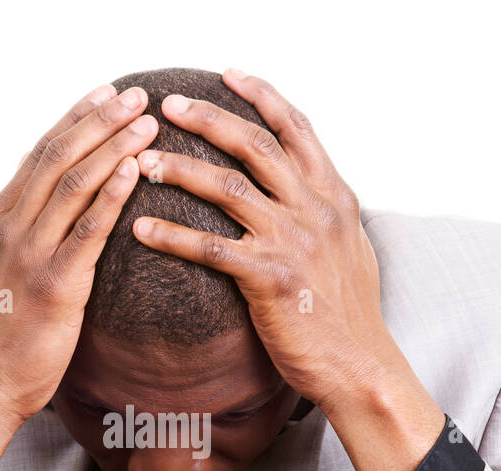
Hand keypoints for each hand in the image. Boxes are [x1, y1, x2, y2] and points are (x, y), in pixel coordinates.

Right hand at [0, 83, 156, 470]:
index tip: (106, 93)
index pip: (40, 153)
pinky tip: (135, 172)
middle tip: (137, 94)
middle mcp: (9, 227)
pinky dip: (112, 195)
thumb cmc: (2, 332)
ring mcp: (29, 254)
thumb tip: (38, 191)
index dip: (76, 119)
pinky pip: (88, 231)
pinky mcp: (55, 286)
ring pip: (74, 184)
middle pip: (58, 156)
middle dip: (100, 120)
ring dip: (114, 148)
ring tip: (147, 123)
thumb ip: (19, 229)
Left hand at [130, 69, 444, 470]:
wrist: (359, 365)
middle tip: (166, 105)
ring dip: (180, 170)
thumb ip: (326, 214)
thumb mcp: (350, 249)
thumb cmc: (348, 315)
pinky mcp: (270, 278)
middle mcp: (317, 209)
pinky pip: (210, 248)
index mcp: (335, 196)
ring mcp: (294, 241)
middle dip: (208, 119)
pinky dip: (171, 235)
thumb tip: (310, 190)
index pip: (297, 129)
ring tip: (140, 161)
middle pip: (255, 146)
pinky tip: (140, 229)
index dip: (261, 97)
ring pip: (228, 188)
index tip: (227, 75)